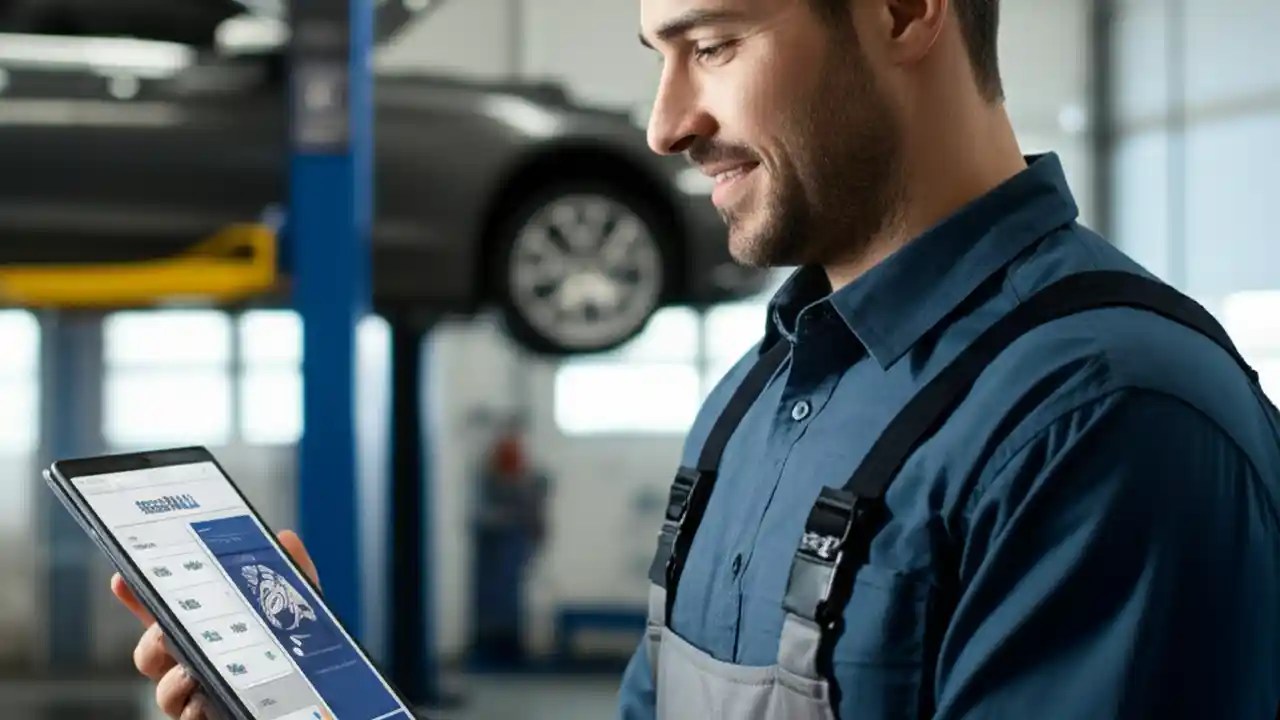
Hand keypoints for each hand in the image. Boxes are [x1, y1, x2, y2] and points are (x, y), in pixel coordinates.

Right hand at [111, 530, 319, 719]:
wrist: (318, 693)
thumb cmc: (298, 646)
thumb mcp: (298, 606)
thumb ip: (289, 574)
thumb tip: (285, 538)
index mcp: (203, 630)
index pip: (160, 612)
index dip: (136, 596)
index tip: (122, 578)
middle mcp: (192, 663)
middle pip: (150, 653)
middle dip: (152, 640)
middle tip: (165, 630)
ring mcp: (198, 694)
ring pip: (165, 690)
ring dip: (174, 680)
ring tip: (191, 672)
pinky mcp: (211, 716)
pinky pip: (190, 717)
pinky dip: (195, 709)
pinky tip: (207, 701)